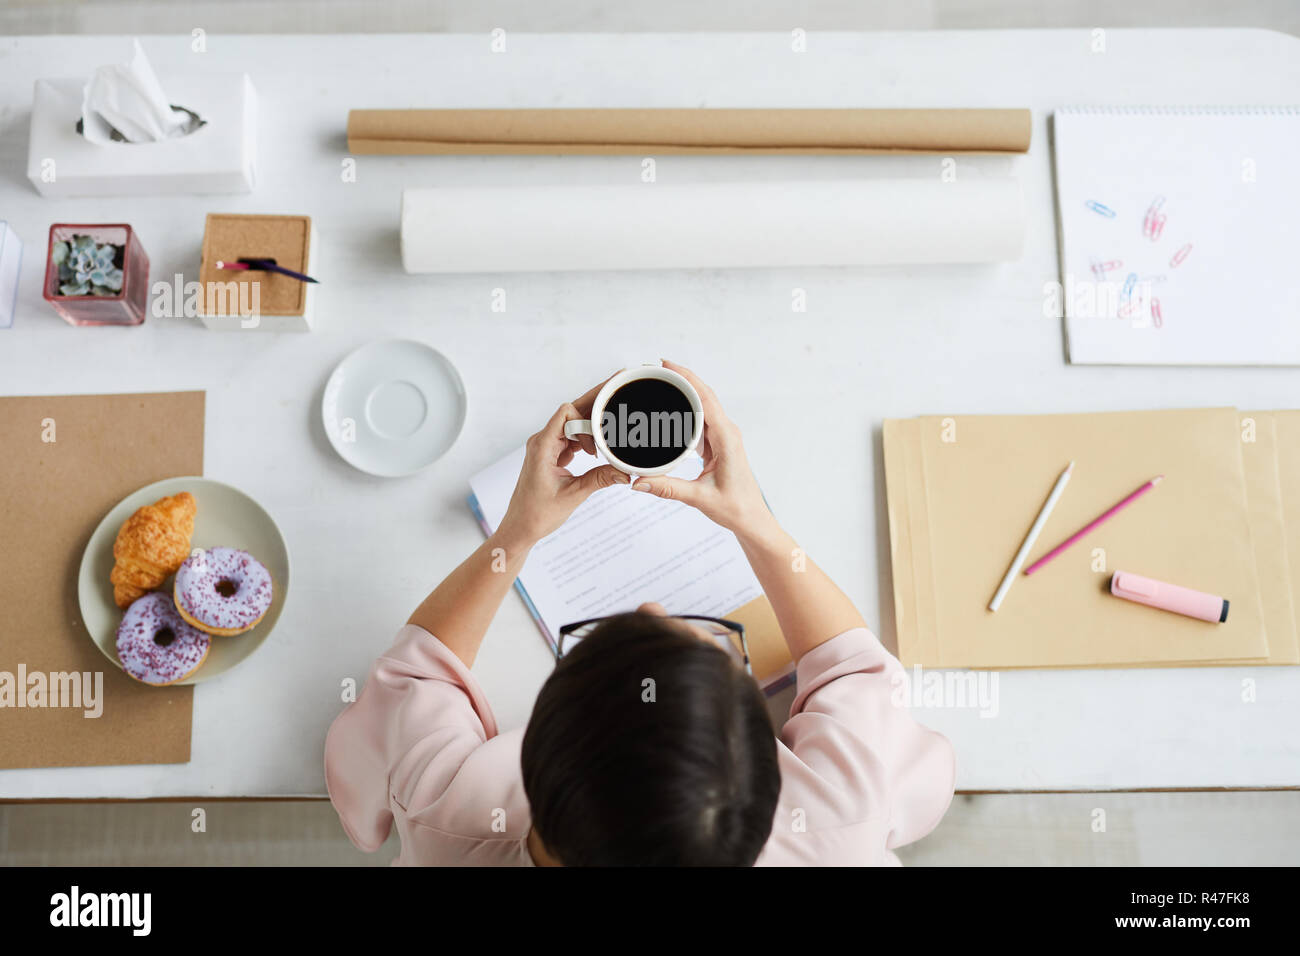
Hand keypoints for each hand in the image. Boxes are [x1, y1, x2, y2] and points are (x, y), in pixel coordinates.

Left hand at [496, 398, 629, 548]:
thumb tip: (625, 472)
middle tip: (618, 391)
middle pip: (572, 413)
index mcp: (542, 446)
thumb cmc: (536, 514)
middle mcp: (543, 441)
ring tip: (613, 429)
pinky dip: (587, 440)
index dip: (588, 416)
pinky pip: (572, 438)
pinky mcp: (552, 454)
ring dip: (593, 428)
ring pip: (573, 425)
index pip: (566, 412)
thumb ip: (600, 479)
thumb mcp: (573, 495)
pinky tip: (601, 449)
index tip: (603, 433)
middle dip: (595, 406)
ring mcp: (547, 446)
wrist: (520, 527)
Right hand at [631, 360, 772, 535]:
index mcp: (726, 438)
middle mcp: (727, 432)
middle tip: (655, 370)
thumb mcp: (699, 498)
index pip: (705, 398)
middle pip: (704, 395)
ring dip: (684, 393)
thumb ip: (668, 488)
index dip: (685, 378)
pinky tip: (672, 412)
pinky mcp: (720, 444)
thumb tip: (638, 481)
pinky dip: (687, 411)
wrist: (752, 519)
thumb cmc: (735, 508)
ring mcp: (724, 437)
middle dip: (681, 379)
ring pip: (704, 405)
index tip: (665, 365)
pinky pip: (703, 419)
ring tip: (659, 385)